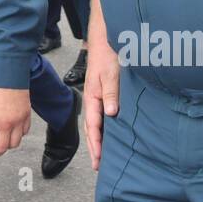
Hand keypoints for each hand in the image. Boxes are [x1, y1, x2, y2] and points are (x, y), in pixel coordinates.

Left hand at [0, 85, 29, 161]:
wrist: (6, 71)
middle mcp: (5, 123)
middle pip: (2, 149)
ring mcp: (18, 120)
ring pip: (14, 144)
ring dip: (6, 146)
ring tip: (0, 141)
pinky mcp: (26, 115)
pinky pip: (24, 133)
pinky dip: (18, 135)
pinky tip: (11, 131)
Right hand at [83, 39, 121, 170]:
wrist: (104, 37)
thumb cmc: (106, 53)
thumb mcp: (110, 73)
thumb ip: (110, 93)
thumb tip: (111, 114)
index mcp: (92, 96)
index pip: (93, 125)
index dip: (96, 143)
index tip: (98, 159)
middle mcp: (93, 98)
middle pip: (91, 127)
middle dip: (94, 146)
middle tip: (97, 165)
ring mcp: (97, 95)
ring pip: (95, 122)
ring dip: (97, 138)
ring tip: (101, 154)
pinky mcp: (103, 91)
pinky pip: (100, 114)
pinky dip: (102, 127)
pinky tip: (108, 131)